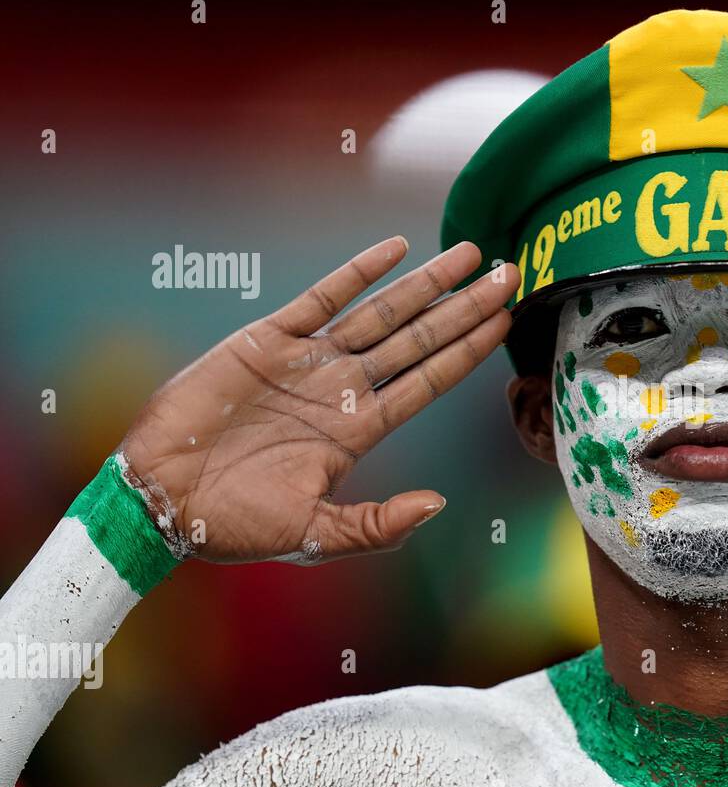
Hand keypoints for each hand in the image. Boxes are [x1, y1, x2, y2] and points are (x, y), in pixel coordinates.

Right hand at [120, 237, 517, 563]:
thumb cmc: (234, 526)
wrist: (159, 501)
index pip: (430, 381)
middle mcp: (343, 389)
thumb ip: (377, 525)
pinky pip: (321, 298)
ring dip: (426, 283)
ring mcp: (308, 362)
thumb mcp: (315, 536)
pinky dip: (357, 273)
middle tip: (509, 274)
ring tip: (469, 253)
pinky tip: (395, 250)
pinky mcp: (266, 342)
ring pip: (381, 312)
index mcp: (359, 430)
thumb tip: (439, 506)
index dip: (469, 350)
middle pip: (419, 339)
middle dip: (465, 307)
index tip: (506, 322)